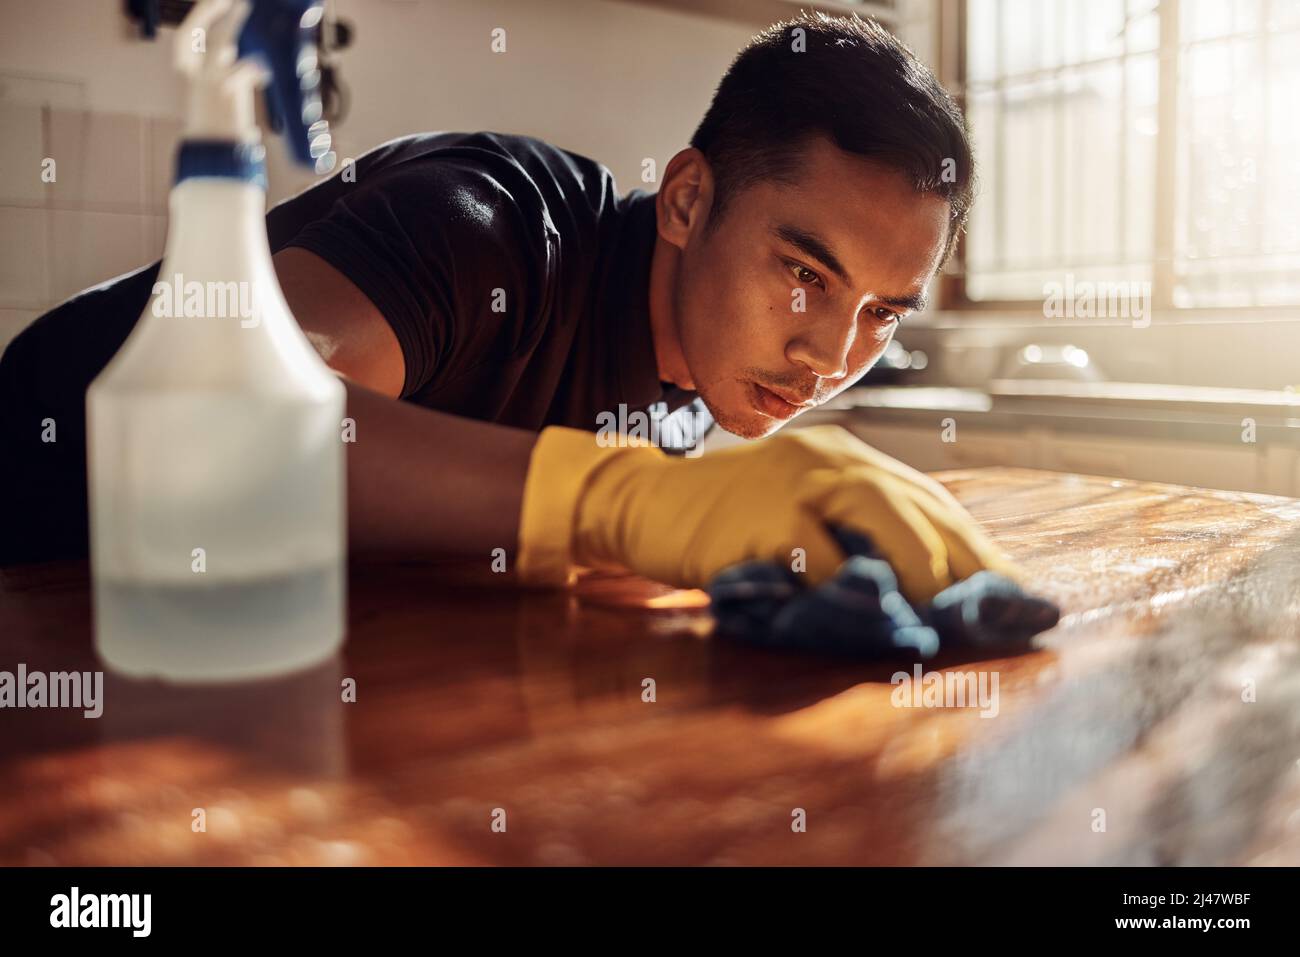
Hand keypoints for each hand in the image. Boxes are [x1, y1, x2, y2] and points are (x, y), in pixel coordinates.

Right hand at [517, 424, 1020, 603]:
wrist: (645, 504)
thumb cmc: (728, 520)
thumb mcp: (798, 510)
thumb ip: (853, 536)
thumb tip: (929, 594)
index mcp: (846, 458)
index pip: (930, 502)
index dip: (979, 551)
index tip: (1021, 595)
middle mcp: (830, 459)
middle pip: (917, 506)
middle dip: (966, 565)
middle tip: (1001, 616)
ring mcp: (794, 481)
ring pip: (880, 518)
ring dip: (924, 573)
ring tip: (953, 621)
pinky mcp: (761, 514)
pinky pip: (820, 557)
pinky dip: (855, 591)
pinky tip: (882, 619)